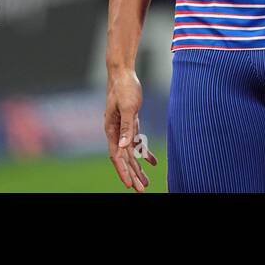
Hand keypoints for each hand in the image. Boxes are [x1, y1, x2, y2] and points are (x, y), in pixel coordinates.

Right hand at [104, 69, 157, 190]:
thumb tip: (123, 146)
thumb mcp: (127, 107)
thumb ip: (126, 127)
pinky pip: (137, 142)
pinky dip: (144, 153)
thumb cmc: (124, 88)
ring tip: (146, 183)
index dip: (123, 172)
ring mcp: (122, 129)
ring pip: (131, 153)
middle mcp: (115, 132)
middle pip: (124, 159)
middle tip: (141, 190)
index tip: (129, 185)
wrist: (122, 73)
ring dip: (138, 168)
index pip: (117, 156)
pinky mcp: (130, 123)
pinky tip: (153, 162)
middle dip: (132, 175)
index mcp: (111, 130)